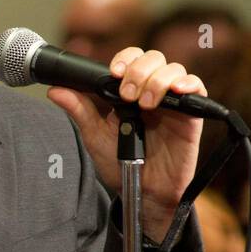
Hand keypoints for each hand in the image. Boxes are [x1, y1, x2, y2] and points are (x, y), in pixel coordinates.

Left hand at [47, 47, 205, 240]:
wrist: (140, 193)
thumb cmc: (120, 164)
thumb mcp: (95, 136)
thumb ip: (79, 111)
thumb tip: (54, 90)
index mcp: (129, 92)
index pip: (131, 60)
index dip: (124, 60)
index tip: (114, 73)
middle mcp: (152, 91)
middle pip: (153, 58)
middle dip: (138, 71)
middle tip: (126, 95)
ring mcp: (173, 102)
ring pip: (173, 69)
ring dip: (157, 80)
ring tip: (144, 104)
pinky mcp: (191, 116)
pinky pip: (197, 89)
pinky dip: (188, 84)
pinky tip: (176, 92)